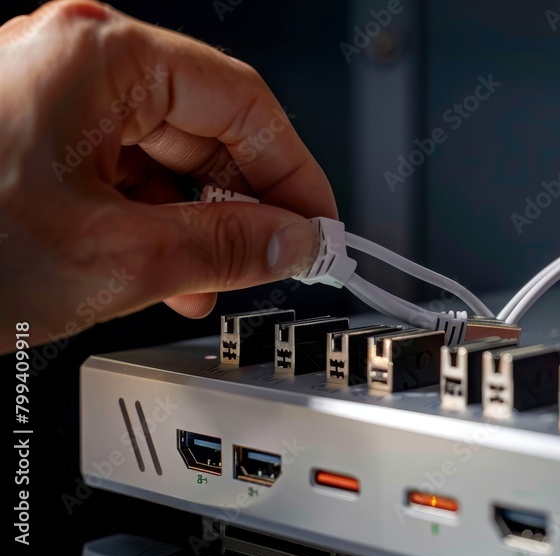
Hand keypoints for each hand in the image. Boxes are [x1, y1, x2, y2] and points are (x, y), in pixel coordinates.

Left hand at [0, 0, 335, 351]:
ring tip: (213, 281)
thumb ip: (226, 246)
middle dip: (244, 205)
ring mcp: (46, 96)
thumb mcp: (115, 256)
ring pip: (161, 155)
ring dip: (197, 223)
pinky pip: (117, 170)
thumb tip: (290, 242)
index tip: (317, 223)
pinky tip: (166, 270)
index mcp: (98, 56)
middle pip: (202, 127)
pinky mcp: (28, 136)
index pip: (242, 100)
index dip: (294, 169)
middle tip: (274, 260)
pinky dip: (149, 222)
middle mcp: (72, 61)